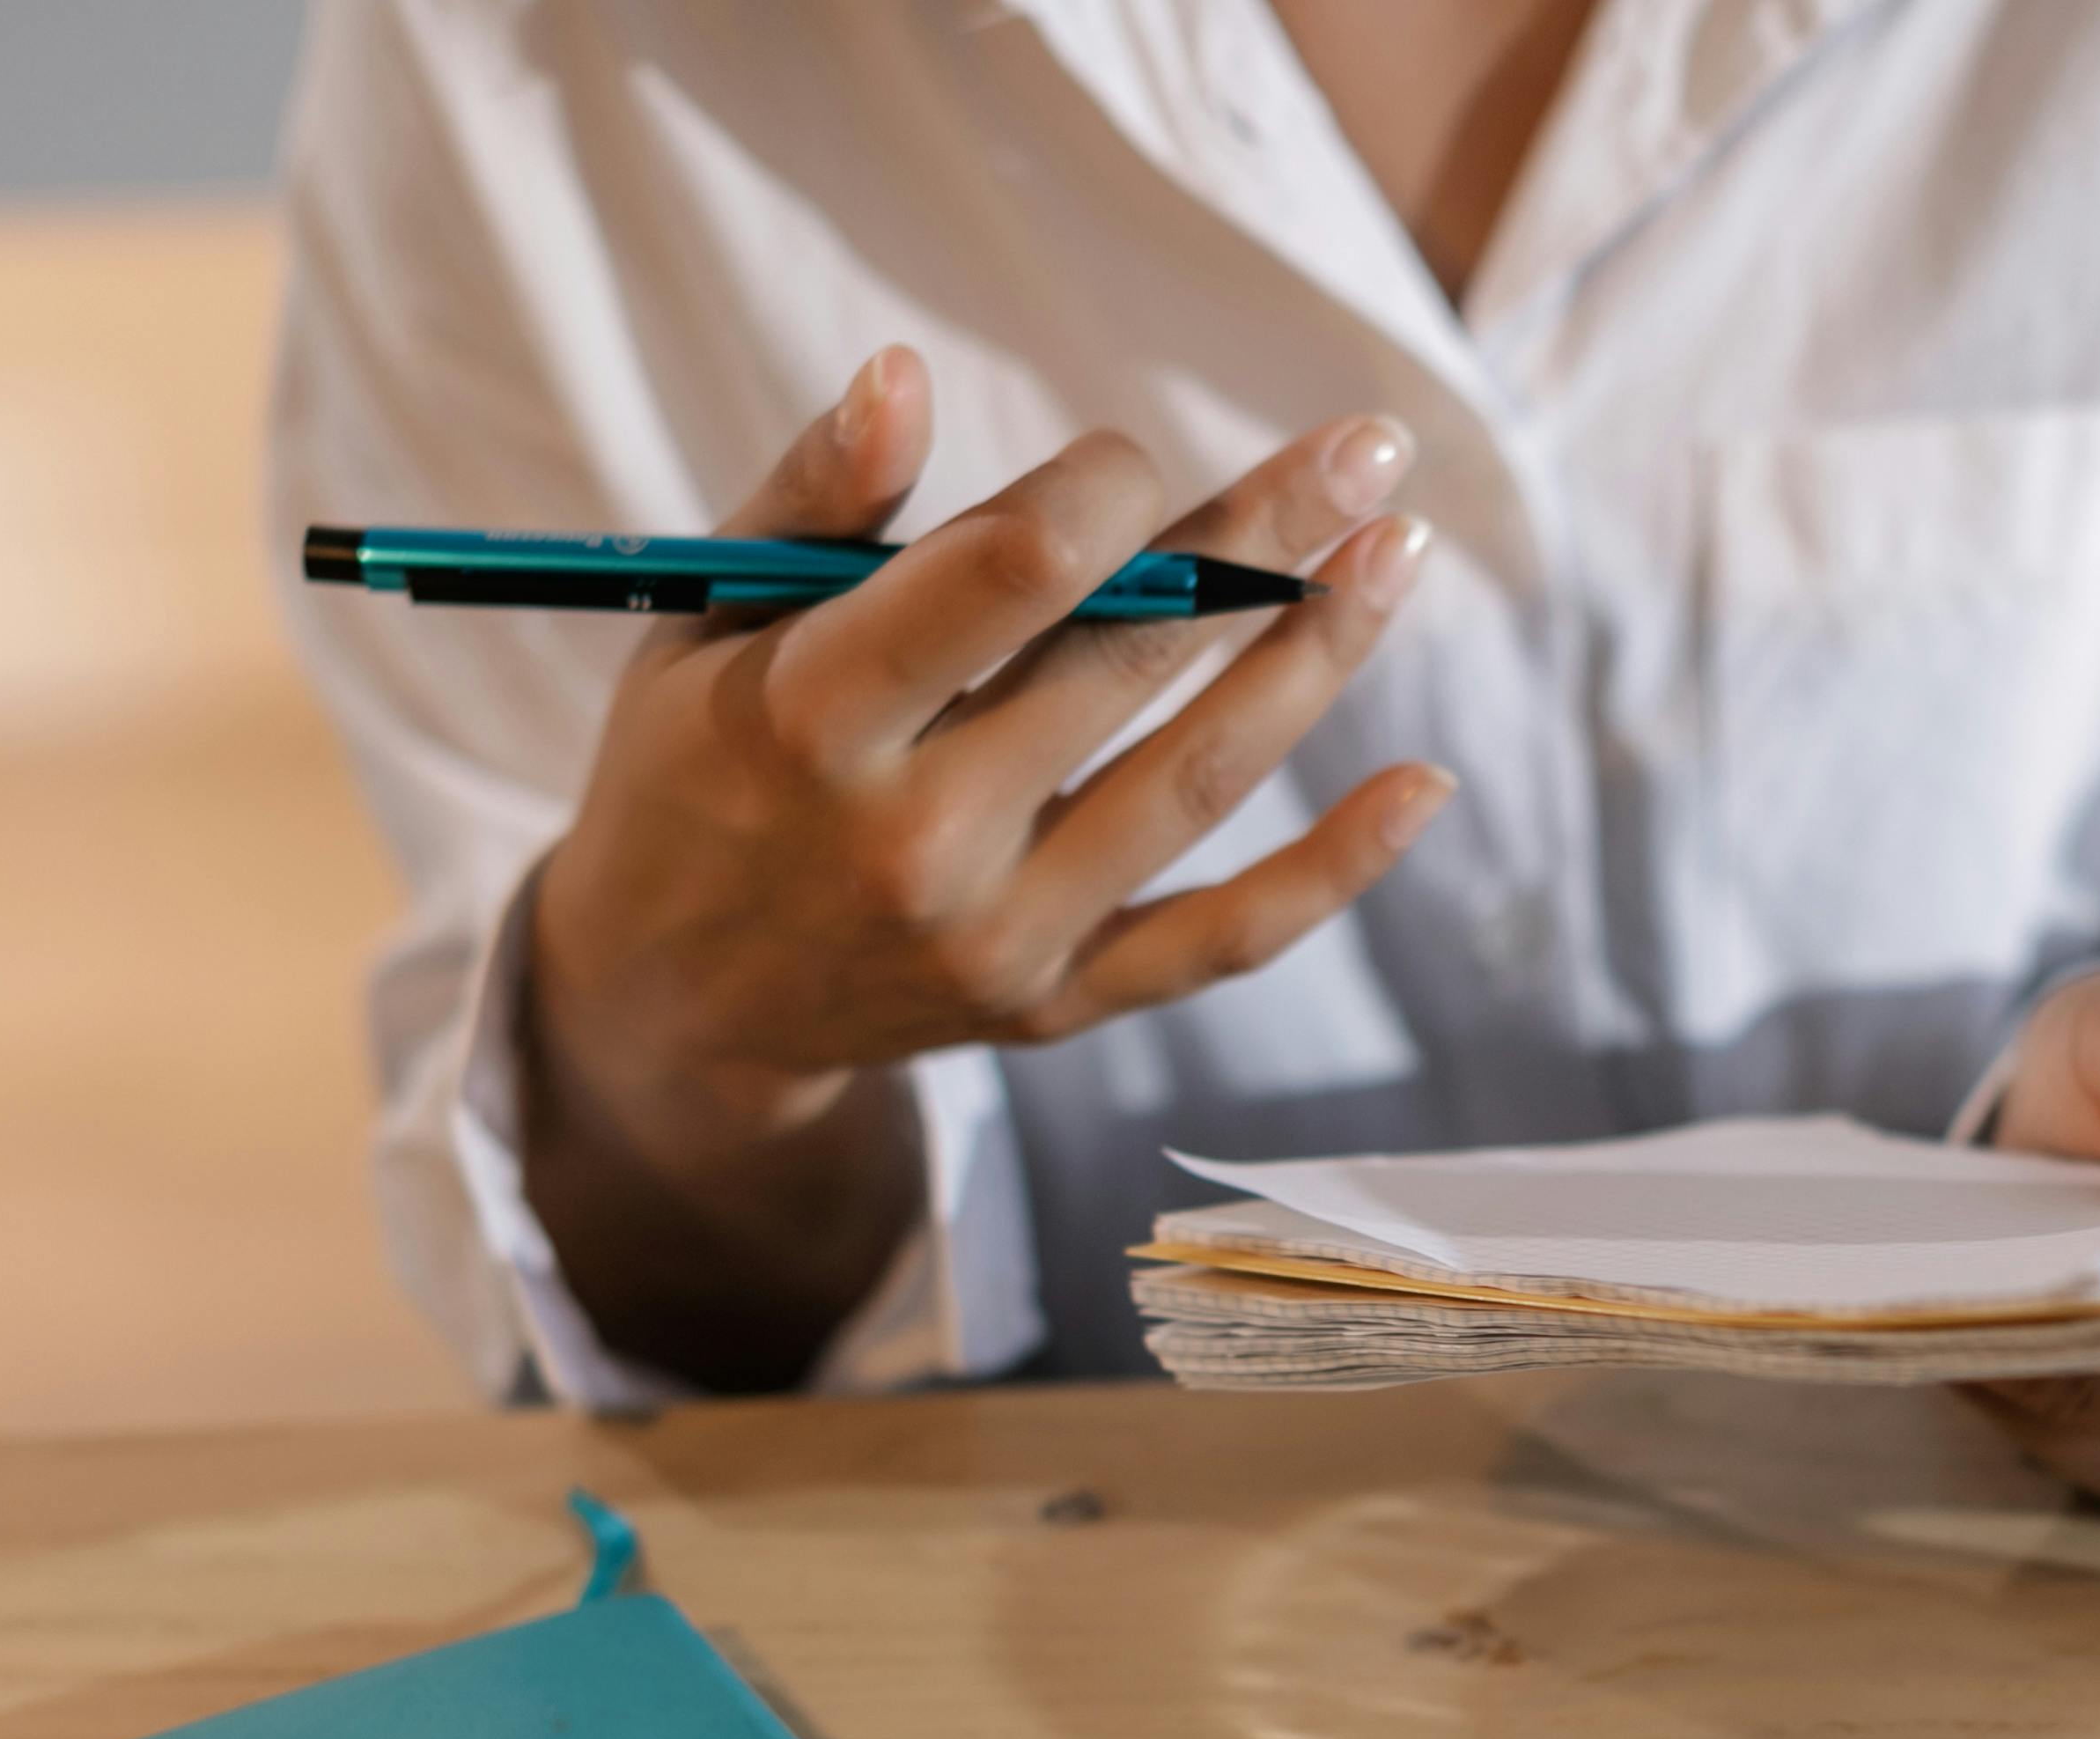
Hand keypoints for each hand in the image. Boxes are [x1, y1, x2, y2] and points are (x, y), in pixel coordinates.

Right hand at [517, 345, 1449, 1387]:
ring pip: (1198, 779)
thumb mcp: (703, 619)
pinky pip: (1219, 940)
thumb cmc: (693, 764)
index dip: (1108, 491)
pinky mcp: (1053, 1003)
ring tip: (1397, 552)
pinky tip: (1421, 784)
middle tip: (1369, 446)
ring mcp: (996, 935)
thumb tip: (906, 372)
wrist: (677, 1003)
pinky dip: (1332, 871)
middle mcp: (914, 840)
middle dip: (1263, 538)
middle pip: (1130, 658)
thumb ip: (811, 499)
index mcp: (814, 719)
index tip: (1134, 457)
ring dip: (1316, 658)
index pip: (1013, 575)